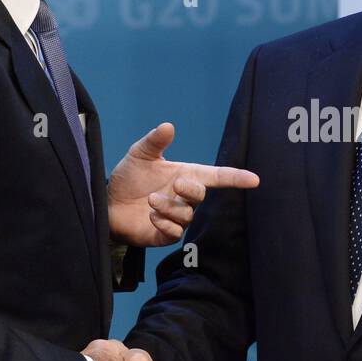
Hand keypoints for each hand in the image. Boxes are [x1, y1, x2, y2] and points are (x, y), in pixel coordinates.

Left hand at [107, 122, 258, 246]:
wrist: (107, 202)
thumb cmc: (128, 177)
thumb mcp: (140, 155)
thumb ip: (155, 141)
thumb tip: (168, 126)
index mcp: (186, 176)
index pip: (217, 177)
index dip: (236, 178)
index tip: (254, 179)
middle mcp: (184, 198)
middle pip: (201, 194)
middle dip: (191, 189)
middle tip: (176, 184)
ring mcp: (176, 218)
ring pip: (186, 214)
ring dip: (169, 206)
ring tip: (151, 200)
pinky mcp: (165, 234)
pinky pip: (175, 232)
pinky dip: (164, 223)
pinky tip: (151, 216)